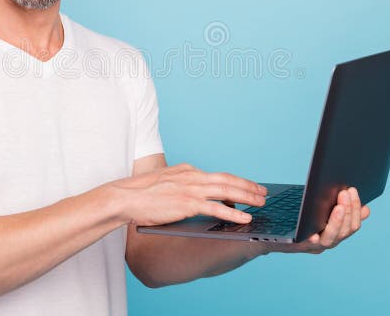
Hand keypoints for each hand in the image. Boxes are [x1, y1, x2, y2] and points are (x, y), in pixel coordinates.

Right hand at [110, 163, 267, 226]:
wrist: (125, 197)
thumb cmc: (141, 195)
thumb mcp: (166, 184)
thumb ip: (183, 187)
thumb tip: (197, 199)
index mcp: (187, 170)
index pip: (217, 175)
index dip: (236, 182)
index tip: (248, 186)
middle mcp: (192, 176)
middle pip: (227, 179)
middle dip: (248, 186)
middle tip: (263, 192)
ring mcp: (190, 189)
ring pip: (227, 191)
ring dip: (247, 197)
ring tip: (261, 203)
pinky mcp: (187, 203)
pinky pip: (217, 209)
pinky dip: (234, 213)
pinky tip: (245, 218)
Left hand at [263, 187, 369, 254]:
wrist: (272, 235)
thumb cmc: (299, 220)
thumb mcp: (321, 211)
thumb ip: (341, 210)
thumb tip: (366, 209)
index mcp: (335, 233)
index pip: (353, 225)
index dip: (355, 208)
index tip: (352, 190)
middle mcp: (328, 242)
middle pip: (344, 231)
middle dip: (348, 211)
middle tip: (345, 193)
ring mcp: (314, 247)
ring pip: (331, 238)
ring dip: (336, 221)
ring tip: (338, 207)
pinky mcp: (299, 247)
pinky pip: (307, 244)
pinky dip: (313, 238)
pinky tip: (315, 233)